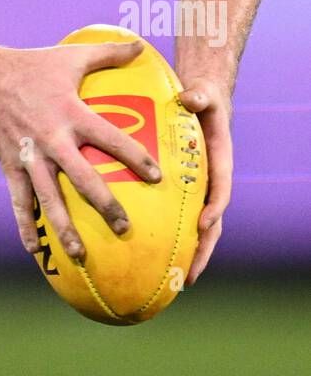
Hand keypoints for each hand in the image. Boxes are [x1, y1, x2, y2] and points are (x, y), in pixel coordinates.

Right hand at [0, 39, 162, 258]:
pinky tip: (35, 251)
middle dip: (105, 205)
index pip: (110, 138)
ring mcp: (29, 155)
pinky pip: (18, 201)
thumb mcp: (70, 56)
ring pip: (48, 198)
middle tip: (126, 229)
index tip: (157, 177)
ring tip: (80, 254)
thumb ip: (108, 52)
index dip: (135, 157)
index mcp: (71, 113)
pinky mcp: (9, 165)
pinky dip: (25, 226)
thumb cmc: (30, 65)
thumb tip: (141, 43)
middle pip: (82, 178)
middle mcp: (52, 138)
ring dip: (64, 228)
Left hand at [175, 78, 233, 284]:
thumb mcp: (202, 94)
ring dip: (190, 253)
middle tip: (189, 275)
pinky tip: (155, 257)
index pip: (221, 189)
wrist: (203, 100)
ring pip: (198, 228)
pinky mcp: (185, 191)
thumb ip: (197, 96)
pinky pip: (179, 217)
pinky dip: (173, 237)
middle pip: (212, 222)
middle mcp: (211, 181)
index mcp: (219, 162)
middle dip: (203, 249)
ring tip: (177, 281)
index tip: (205, 224)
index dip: (215, 208)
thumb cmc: (202, 98)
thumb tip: (189, 97)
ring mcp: (199, 189)